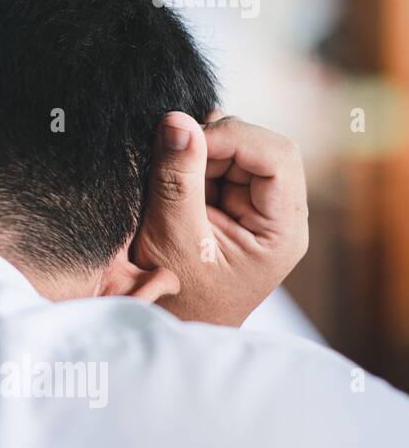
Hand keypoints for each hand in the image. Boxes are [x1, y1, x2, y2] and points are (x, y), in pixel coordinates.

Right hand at [131, 112, 308, 326]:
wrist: (171, 328)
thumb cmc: (176, 298)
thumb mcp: (171, 237)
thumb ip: (176, 179)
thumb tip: (176, 119)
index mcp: (282, 231)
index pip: (278, 157)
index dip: (234, 137)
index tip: (184, 140)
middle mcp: (279, 216)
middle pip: (260, 148)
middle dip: (213, 142)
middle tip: (169, 156)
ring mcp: (257, 210)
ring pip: (236, 151)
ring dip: (198, 153)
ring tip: (164, 177)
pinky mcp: (234, 206)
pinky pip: (218, 166)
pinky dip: (191, 163)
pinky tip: (171, 179)